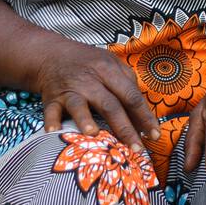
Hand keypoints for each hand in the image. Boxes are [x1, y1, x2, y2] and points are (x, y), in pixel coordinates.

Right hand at [31, 34, 161, 153]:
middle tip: (136, 150)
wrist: (53, 54)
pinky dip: (52, 122)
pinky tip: (54, 133)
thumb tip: (143, 115)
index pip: (131, 96)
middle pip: (110, 105)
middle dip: (125, 129)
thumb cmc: (89, 63)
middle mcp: (90, 80)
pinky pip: (50, 111)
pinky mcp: (52, 98)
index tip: (155, 135)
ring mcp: (70, 89)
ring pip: (79, 105)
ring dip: (85, 120)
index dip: (145, 116)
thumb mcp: (112, 64)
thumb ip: (128, 84)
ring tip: (93, 135)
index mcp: (109, 71)